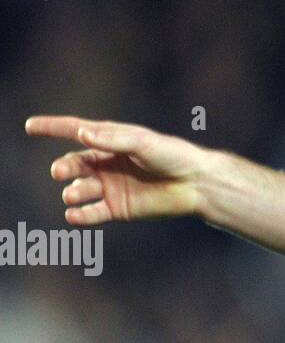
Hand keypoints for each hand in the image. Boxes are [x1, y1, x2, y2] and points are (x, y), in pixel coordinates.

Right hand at [25, 116, 212, 224]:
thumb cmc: (173, 156)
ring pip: (79, 189)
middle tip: (59, 171)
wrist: (196, 184)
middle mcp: (107, 163)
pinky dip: (80, 216)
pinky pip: (91, 214)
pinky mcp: (117, 208)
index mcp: (112, 141)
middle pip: (74, 164)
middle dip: (63, 167)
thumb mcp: (144, 143)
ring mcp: (110, 186)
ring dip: (73, 192)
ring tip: (75, 193)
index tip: (30, 126)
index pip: (77, 131)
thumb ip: (114, 139)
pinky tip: (74, 215)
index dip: (53, 128)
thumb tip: (81, 132)